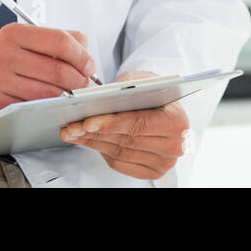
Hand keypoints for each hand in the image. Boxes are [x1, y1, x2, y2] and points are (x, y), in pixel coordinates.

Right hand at [0, 23, 96, 124]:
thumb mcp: (21, 39)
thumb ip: (54, 39)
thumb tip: (85, 48)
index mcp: (13, 34)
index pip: (59, 40)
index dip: (81, 55)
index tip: (89, 64)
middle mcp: (3, 55)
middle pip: (58, 70)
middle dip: (79, 80)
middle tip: (85, 84)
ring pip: (49, 94)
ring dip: (67, 97)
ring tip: (71, 95)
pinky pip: (34, 109)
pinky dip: (49, 109)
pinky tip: (52, 105)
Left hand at [59, 71, 189, 179]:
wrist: (164, 105)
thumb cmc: (153, 90)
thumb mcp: (142, 79)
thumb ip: (126, 87)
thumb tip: (102, 96)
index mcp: (177, 121)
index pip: (139, 124)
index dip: (111, 124)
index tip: (88, 122)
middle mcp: (174, 145)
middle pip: (126, 140)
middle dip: (95, 133)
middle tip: (72, 126)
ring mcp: (164, 162)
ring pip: (120, 153)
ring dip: (93, 142)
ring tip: (74, 132)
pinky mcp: (152, 171)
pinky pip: (120, 163)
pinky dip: (101, 151)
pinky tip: (88, 140)